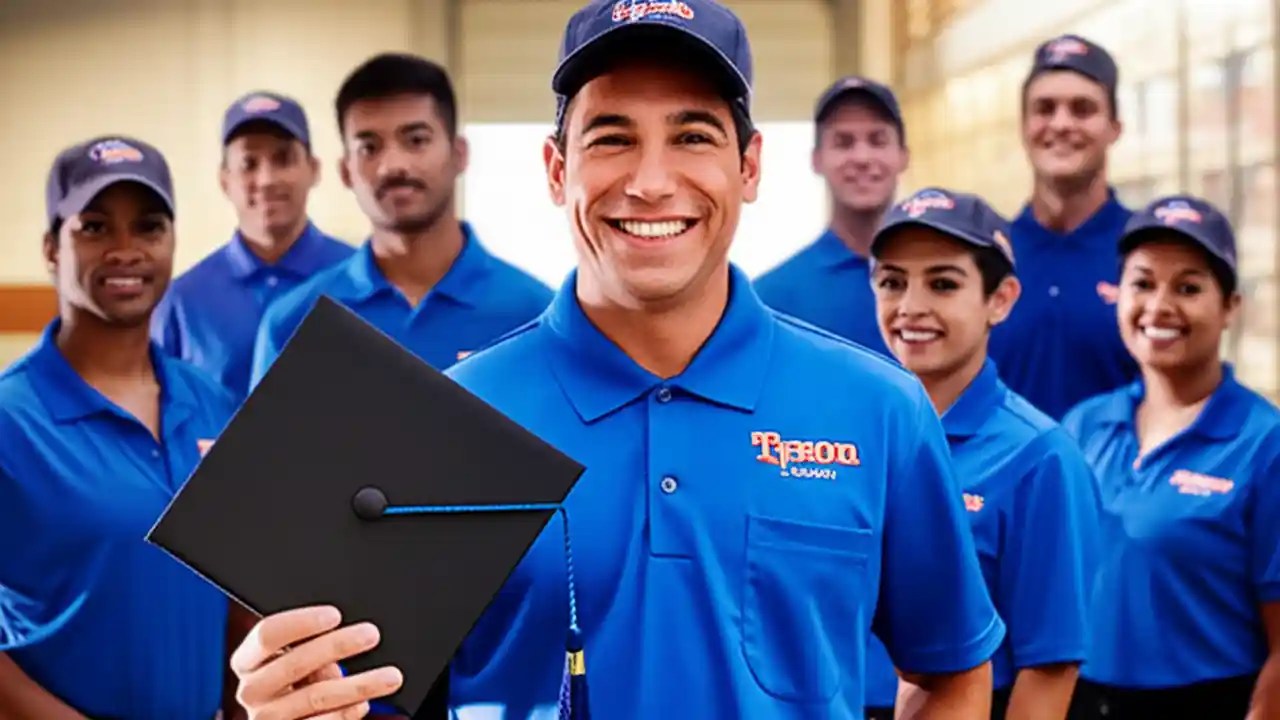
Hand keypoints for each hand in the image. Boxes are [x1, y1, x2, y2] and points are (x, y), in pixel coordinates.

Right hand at [231, 605, 403, 719]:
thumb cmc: (295, 683)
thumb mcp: (297, 661)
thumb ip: (311, 649)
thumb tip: (345, 639)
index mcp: (248, 662)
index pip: (267, 634)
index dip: (301, 622)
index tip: (335, 614)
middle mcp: (251, 691)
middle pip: (295, 662)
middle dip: (337, 645)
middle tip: (371, 634)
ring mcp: (267, 718)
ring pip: (316, 697)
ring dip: (359, 684)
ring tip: (390, 676)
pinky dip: (347, 712)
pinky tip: (363, 704)